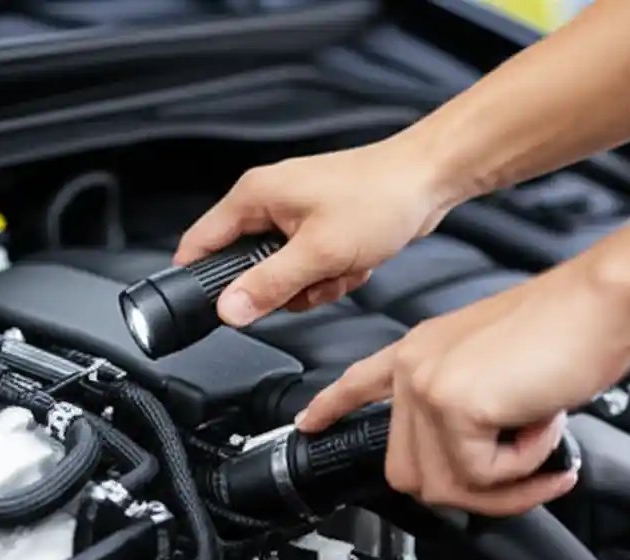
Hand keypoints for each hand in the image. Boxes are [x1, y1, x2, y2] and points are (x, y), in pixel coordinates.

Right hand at [175, 137, 454, 326]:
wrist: (430, 180)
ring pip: (281, 274)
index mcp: (254, 197)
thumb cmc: (381, 197)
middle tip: (310, 281)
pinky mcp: (318, 226)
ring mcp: (294, 215)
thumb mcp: (319, 253)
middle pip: (246, 267)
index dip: (201, 279)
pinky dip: (332, 274)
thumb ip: (268, 285)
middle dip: (281, 287)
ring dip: (312, 283)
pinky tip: (354, 262)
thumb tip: (229, 310)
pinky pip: (308, 268)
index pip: (200, 242)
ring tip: (340, 267)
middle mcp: (268, 202)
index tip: (217, 308)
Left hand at [294, 263, 629, 515]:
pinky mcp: (454, 404)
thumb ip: (470, 409)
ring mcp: (427, 385)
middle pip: (410, 472)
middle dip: (473, 490)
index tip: (308, 425)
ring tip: (543, 442)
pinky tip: (544, 424)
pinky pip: (481, 475)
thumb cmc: (568, 329)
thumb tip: (475, 462)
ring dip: (505, 482)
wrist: (600, 303)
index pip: (359, 383)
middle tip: (529, 474)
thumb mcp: (499, 368)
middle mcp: (413, 367)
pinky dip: (524, 467)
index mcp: (419, 350)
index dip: (332, 408)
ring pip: (445, 485)